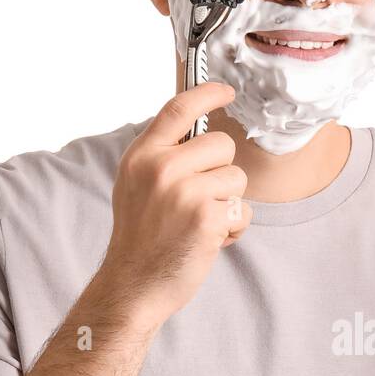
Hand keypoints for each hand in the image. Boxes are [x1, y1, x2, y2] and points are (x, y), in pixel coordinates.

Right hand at [96, 83, 250, 330]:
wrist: (133, 284)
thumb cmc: (140, 238)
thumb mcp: (136, 185)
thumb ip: (162, 157)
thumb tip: (198, 132)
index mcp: (142, 155)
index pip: (179, 108)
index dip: (209, 93)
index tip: (227, 91)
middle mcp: (161, 167)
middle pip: (222, 144)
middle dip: (222, 172)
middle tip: (199, 200)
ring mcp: (184, 191)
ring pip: (236, 178)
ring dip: (228, 203)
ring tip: (200, 223)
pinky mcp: (206, 217)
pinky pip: (241, 210)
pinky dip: (233, 228)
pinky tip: (209, 240)